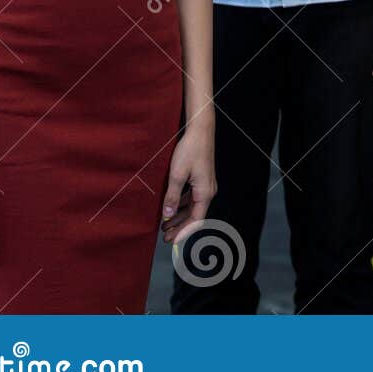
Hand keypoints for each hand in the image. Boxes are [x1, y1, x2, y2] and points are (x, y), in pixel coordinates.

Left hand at [161, 125, 216, 242]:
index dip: (183, 232)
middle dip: (179, 227)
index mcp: (205, 192)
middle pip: (195, 215)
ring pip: (193, 207)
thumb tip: (167, 216)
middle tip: (164, 236)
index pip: (196, 220)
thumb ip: (172, 197)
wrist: (200, 131)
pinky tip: (172, 207)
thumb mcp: (177, 175)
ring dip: (179, 216)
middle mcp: (208, 191)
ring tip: (165, 224)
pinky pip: (192, 198)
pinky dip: (182, 205)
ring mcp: (206, 185)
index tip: (171, 240)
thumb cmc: (190, 150)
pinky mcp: (202, 179)